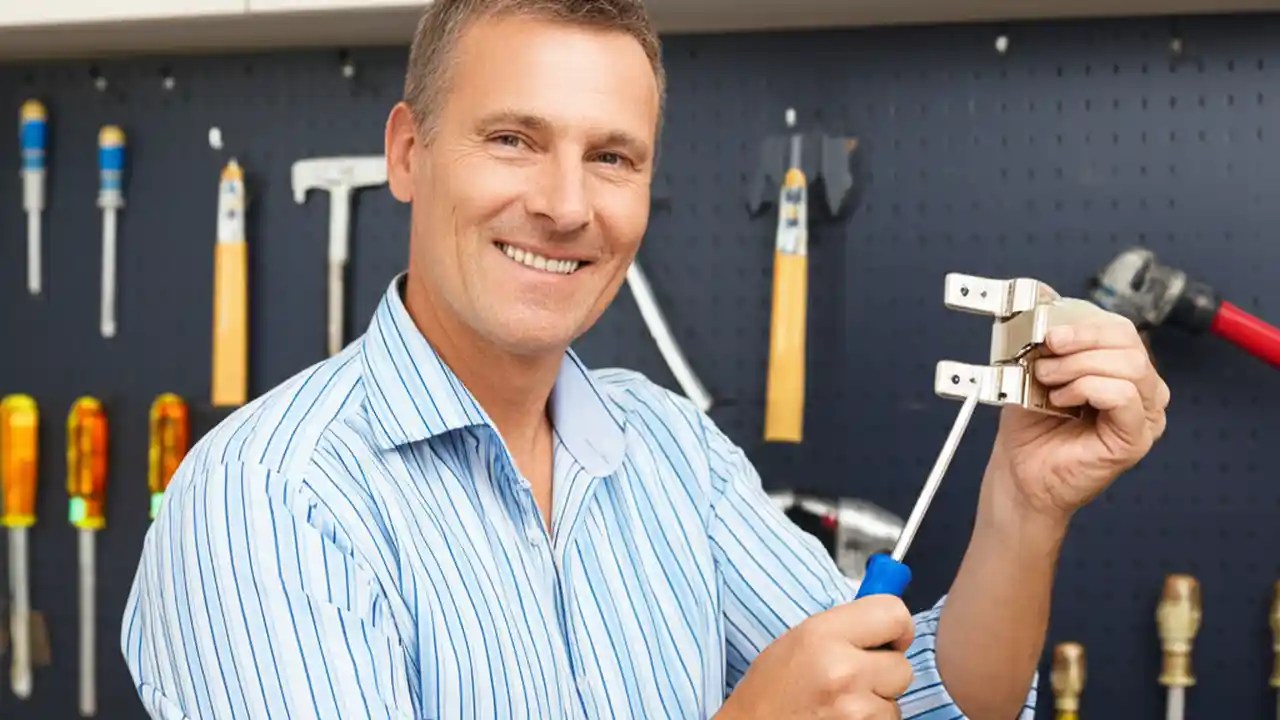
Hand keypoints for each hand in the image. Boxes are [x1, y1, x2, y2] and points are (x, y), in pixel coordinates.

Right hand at [716, 596, 915, 719]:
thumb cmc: (770, 689)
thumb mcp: (800, 639)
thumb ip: (846, 626)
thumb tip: (891, 618)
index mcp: (823, 634)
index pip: (894, 613)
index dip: (896, 627)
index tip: (888, 638)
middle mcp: (842, 670)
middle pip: (902, 666)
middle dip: (885, 672)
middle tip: (856, 677)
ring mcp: (854, 709)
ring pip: (897, 700)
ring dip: (877, 702)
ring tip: (842, 702)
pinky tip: (842, 718)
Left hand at [988, 312, 1169, 525]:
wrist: (1020, 475)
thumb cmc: (1031, 430)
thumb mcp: (1035, 373)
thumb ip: (1047, 341)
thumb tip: (1044, 298)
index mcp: (1120, 370)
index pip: (1120, 330)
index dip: (1084, 324)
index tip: (1049, 331)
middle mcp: (1141, 391)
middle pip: (1129, 343)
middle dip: (1081, 342)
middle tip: (1046, 356)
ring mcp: (1144, 416)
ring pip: (1130, 365)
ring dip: (1080, 365)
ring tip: (1048, 380)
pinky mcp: (1136, 438)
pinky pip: (1125, 396)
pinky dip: (1089, 388)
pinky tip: (1063, 399)